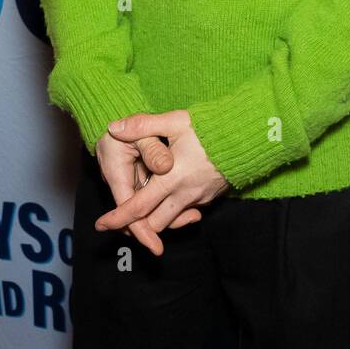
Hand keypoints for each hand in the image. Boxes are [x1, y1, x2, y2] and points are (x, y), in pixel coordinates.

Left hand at [96, 110, 229, 254]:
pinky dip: (174, 210)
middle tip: (121, 222)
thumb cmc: (212, 127)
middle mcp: (184, 194)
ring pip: (171, 220)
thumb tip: (115, 127)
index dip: (118, 218)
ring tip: (142, 211)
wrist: (248, 136)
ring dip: (156, 220)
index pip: (138, 207)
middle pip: (154, 224)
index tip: (101, 224)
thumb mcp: (176, 122)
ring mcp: (199, 198)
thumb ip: (144, 125)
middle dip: (136, 227)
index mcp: (171, 179)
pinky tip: (168, 196)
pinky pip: (187, 210)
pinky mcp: (210, 196)